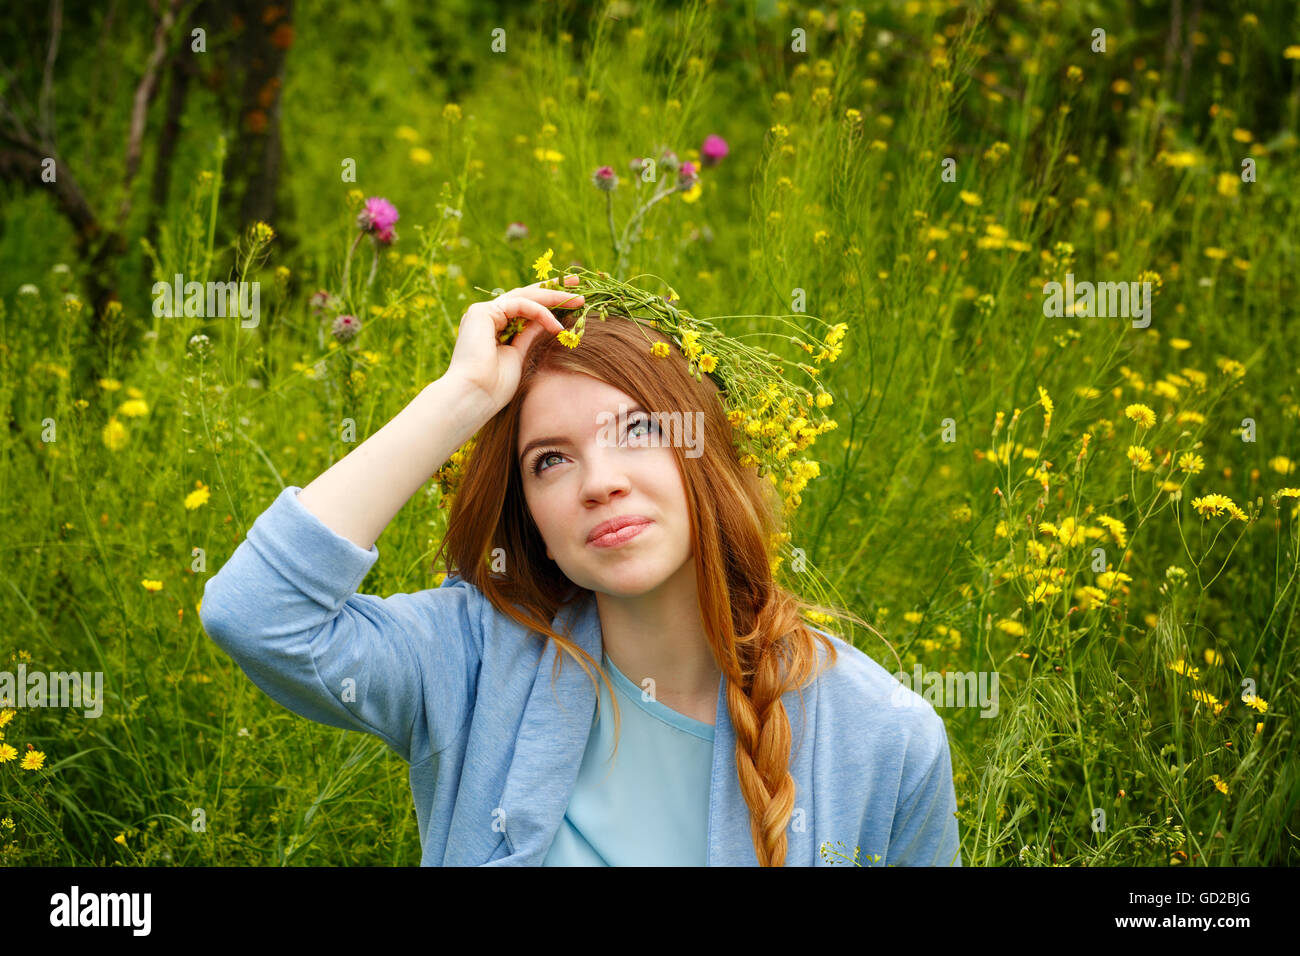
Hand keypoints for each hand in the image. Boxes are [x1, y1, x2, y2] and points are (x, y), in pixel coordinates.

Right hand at [444, 274, 583, 414]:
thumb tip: (547, 321)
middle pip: (525, 296)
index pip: (524, 308)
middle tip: (577, 283)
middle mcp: (487, 316)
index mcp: (494, 327)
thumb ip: (530, 335)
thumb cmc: (495, 387)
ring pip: (524, 297)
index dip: (548, 301)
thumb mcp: (520, 355)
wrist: (474, 396)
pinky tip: (556, 326)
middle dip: (552, 288)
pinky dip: (541, 313)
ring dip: (553, 296)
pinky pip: (520, 305)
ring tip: (578, 301)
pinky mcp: (482, 312)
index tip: (572, 300)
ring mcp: (483, 312)